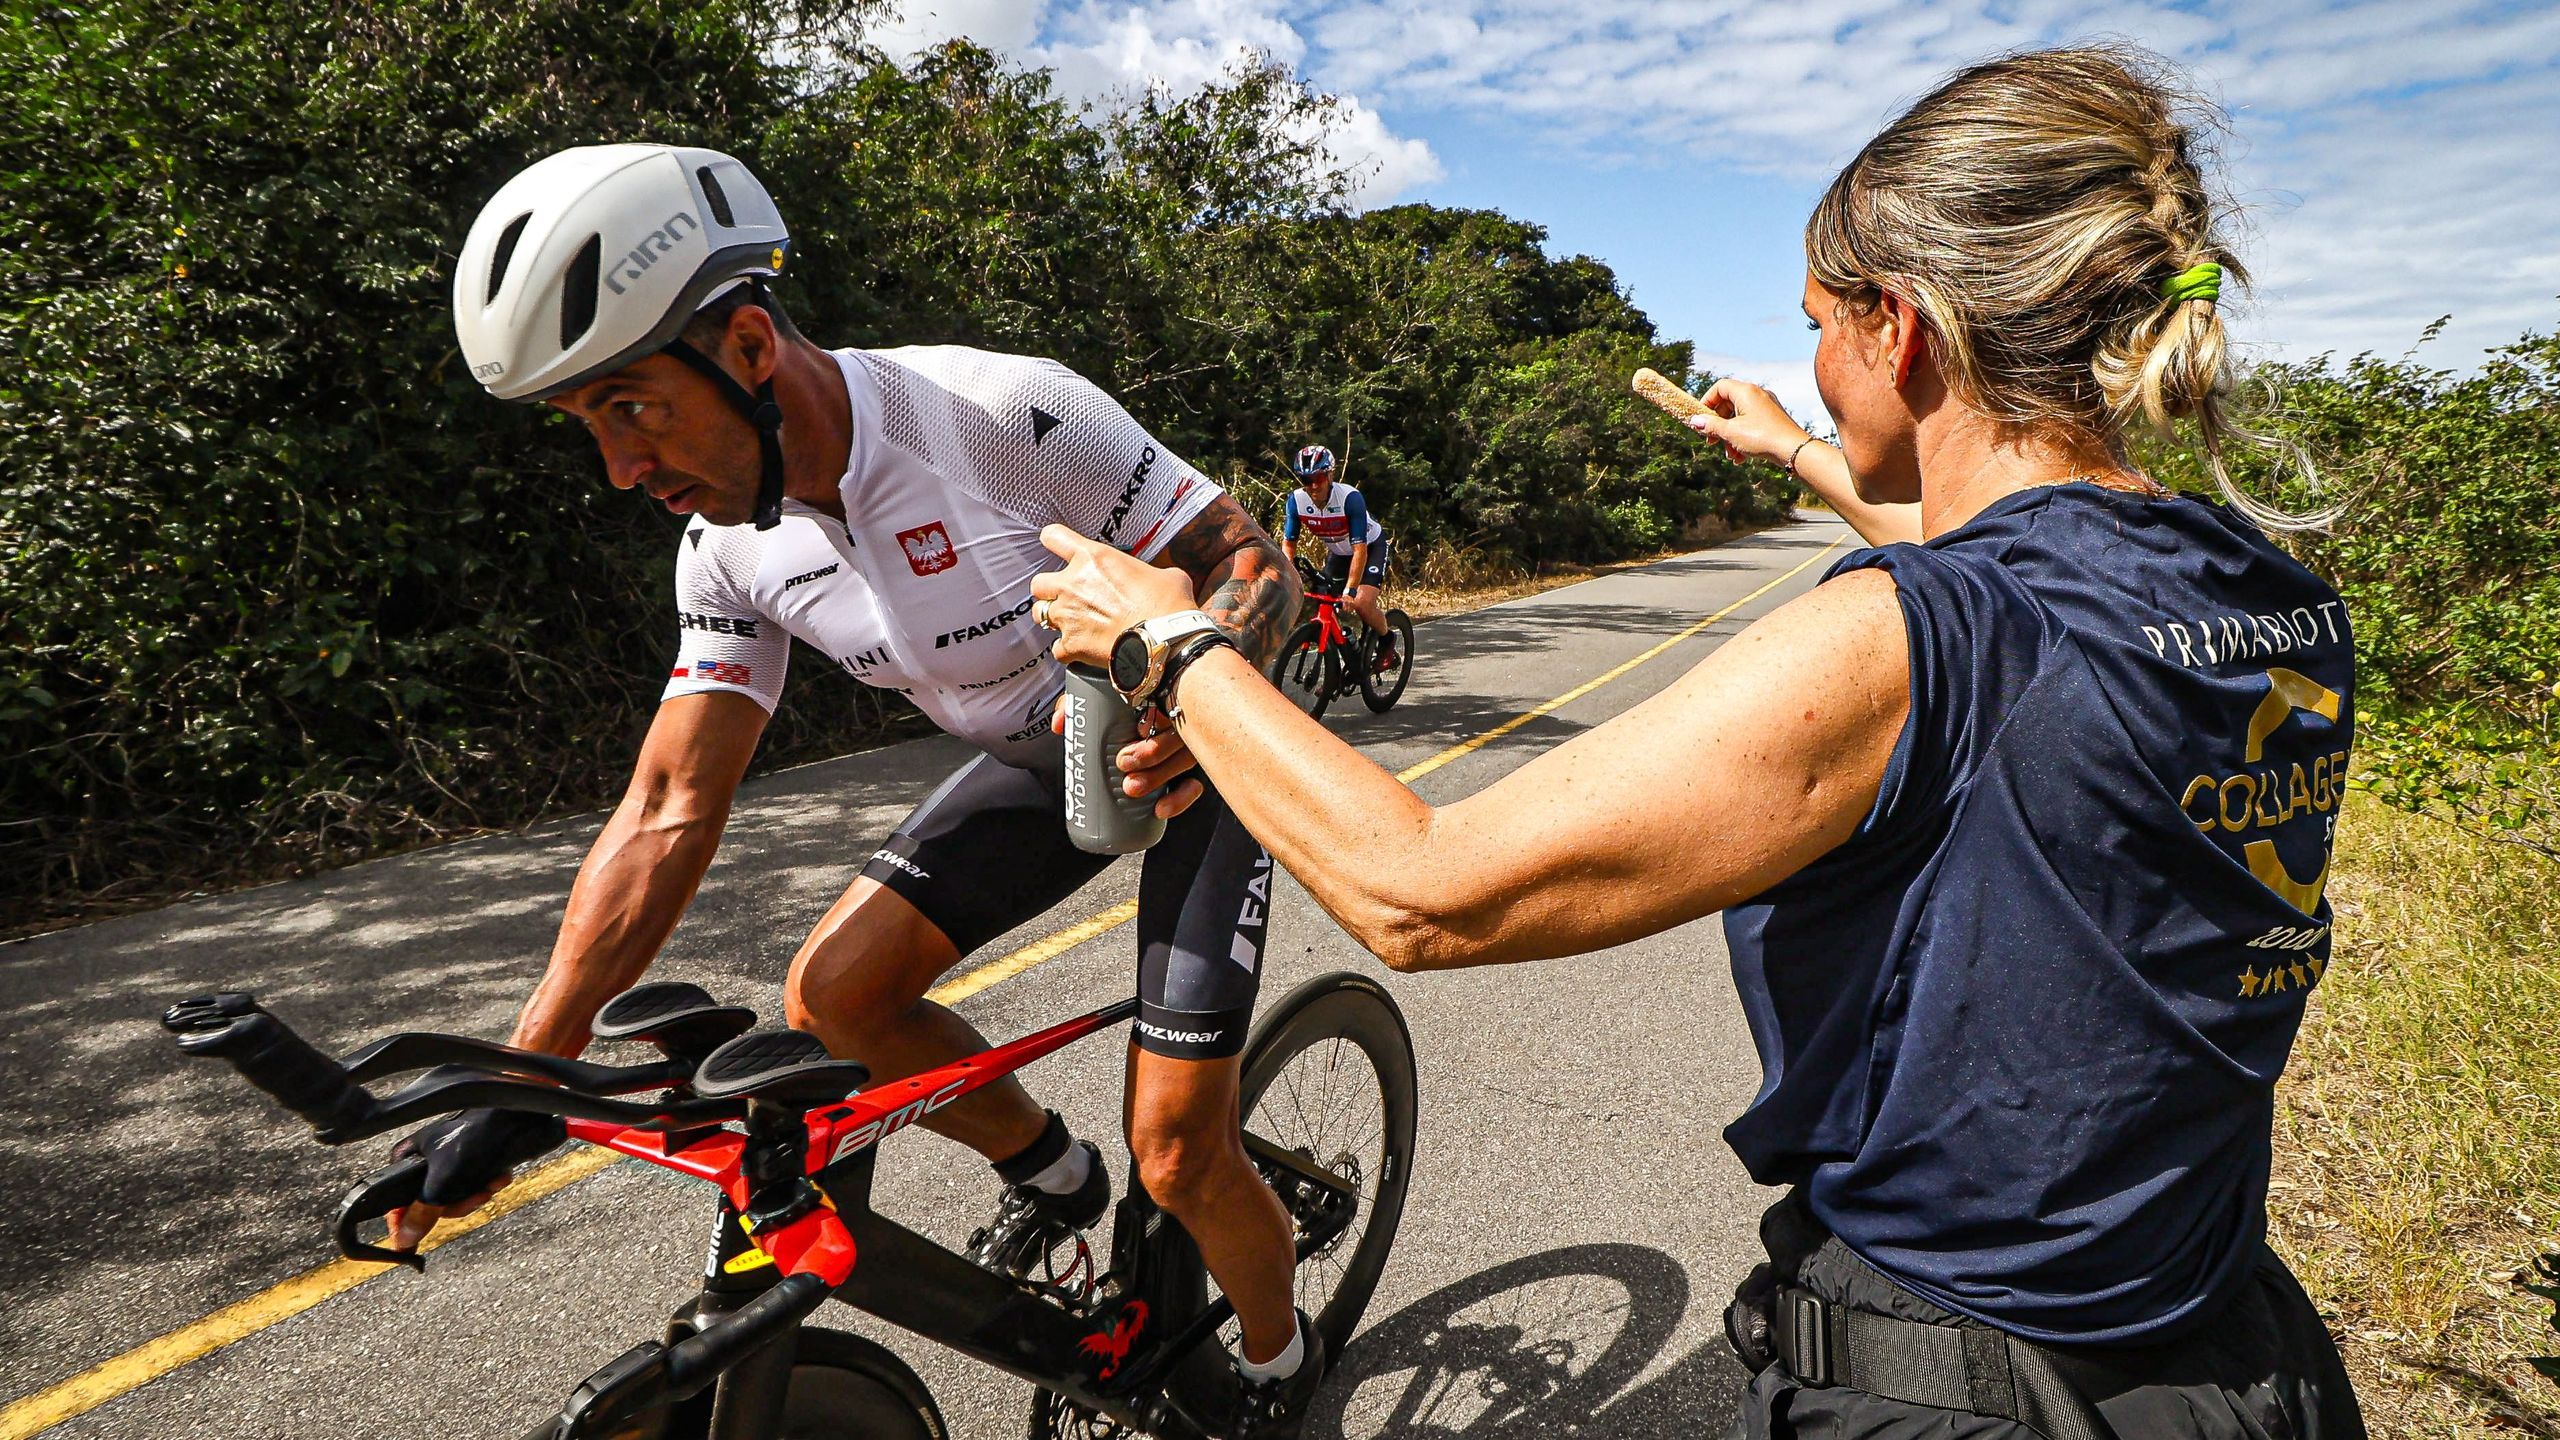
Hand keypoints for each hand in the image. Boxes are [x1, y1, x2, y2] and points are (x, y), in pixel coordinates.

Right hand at [382, 1109, 562, 1250]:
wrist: (520, 1116)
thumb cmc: (477, 1134)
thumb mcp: (445, 1177)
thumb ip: (423, 1210)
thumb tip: (403, 1239)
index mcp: (407, 1158)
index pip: (394, 1202)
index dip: (405, 1223)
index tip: (411, 1244)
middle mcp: (423, 1161)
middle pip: (429, 1205)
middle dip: (457, 1204)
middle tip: (476, 1197)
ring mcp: (448, 1162)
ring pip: (455, 1199)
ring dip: (477, 1194)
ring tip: (492, 1182)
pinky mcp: (470, 1163)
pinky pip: (473, 1187)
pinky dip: (488, 1184)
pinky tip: (500, 1175)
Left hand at [1031, 526, 1197, 666]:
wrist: (1167, 641)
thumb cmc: (1168, 607)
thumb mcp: (1165, 575)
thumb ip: (1145, 574)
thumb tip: (1156, 581)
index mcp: (1093, 558)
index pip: (1054, 537)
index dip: (1054, 541)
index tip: (1056, 546)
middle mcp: (1073, 585)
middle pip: (1038, 583)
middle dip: (1050, 590)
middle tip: (1067, 596)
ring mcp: (1068, 616)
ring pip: (1040, 614)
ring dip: (1055, 618)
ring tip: (1073, 624)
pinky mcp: (1071, 645)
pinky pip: (1057, 648)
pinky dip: (1068, 650)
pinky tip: (1083, 649)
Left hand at [1048, 699, 1206, 819]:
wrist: (1119, 728)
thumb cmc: (1108, 705)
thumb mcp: (1089, 700)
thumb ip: (1073, 705)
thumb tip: (1061, 725)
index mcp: (1158, 696)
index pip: (1171, 702)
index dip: (1161, 717)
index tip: (1141, 729)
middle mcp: (1176, 720)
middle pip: (1180, 735)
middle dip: (1154, 753)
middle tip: (1124, 763)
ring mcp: (1183, 746)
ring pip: (1185, 760)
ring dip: (1160, 777)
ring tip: (1131, 788)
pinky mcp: (1184, 771)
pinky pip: (1193, 786)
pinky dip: (1180, 798)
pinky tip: (1160, 809)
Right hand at [1685, 378, 1812, 468]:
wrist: (1794, 450)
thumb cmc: (1762, 438)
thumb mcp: (1731, 433)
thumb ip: (1711, 426)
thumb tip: (1695, 421)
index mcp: (1746, 391)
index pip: (1719, 387)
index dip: (1706, 402)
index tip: (1700, 419)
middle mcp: (1757, 394)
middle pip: (1728, 404)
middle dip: (1718, 425)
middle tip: (1711, 441)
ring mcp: (1767, 406)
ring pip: (1739, 418)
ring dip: (1730, 436)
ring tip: (1729, 455)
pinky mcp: (1773, 418)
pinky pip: (1751, 424)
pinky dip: (1743, 438)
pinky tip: (1741, 457)